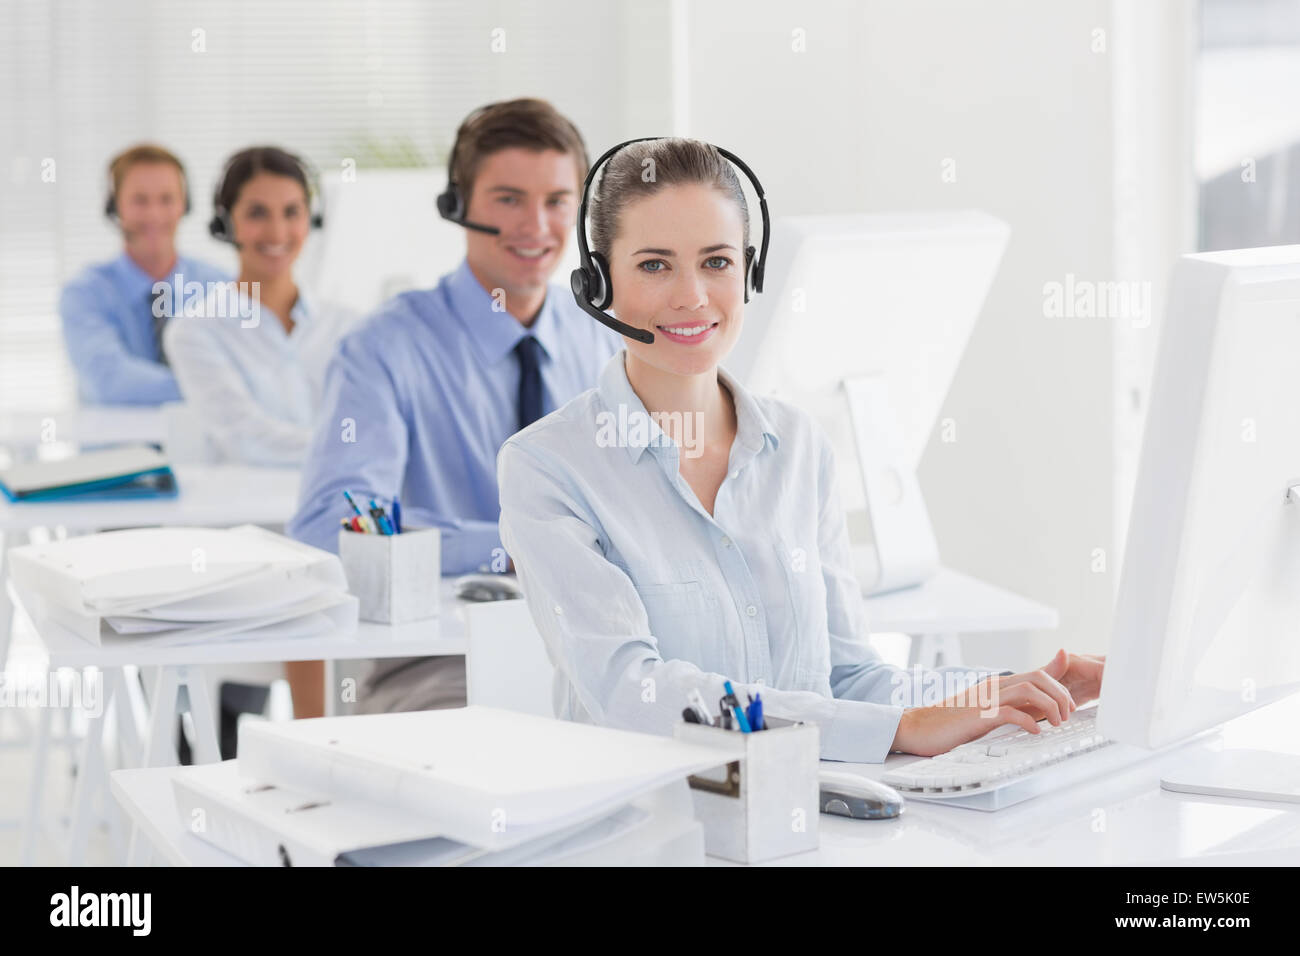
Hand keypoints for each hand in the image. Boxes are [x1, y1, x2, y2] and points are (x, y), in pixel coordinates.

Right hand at [889, 648, 1106, 757]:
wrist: (918, 728)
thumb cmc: (951, 723)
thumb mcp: (987, 712)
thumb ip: (1010, 706)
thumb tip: (1036, 709)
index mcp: (997, 685)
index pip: (1037, 673)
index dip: (1061, 685)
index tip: (1071, 704)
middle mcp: (993, 686)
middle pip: (1038, 676)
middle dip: (1061, 694)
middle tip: (1068, 715)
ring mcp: (985, 699)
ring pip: (1028, 689)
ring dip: (1050, 706)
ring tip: (1057, 723)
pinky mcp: (977, 715)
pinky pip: (1009, 712)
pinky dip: (1028, 720)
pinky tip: (1035, 731)